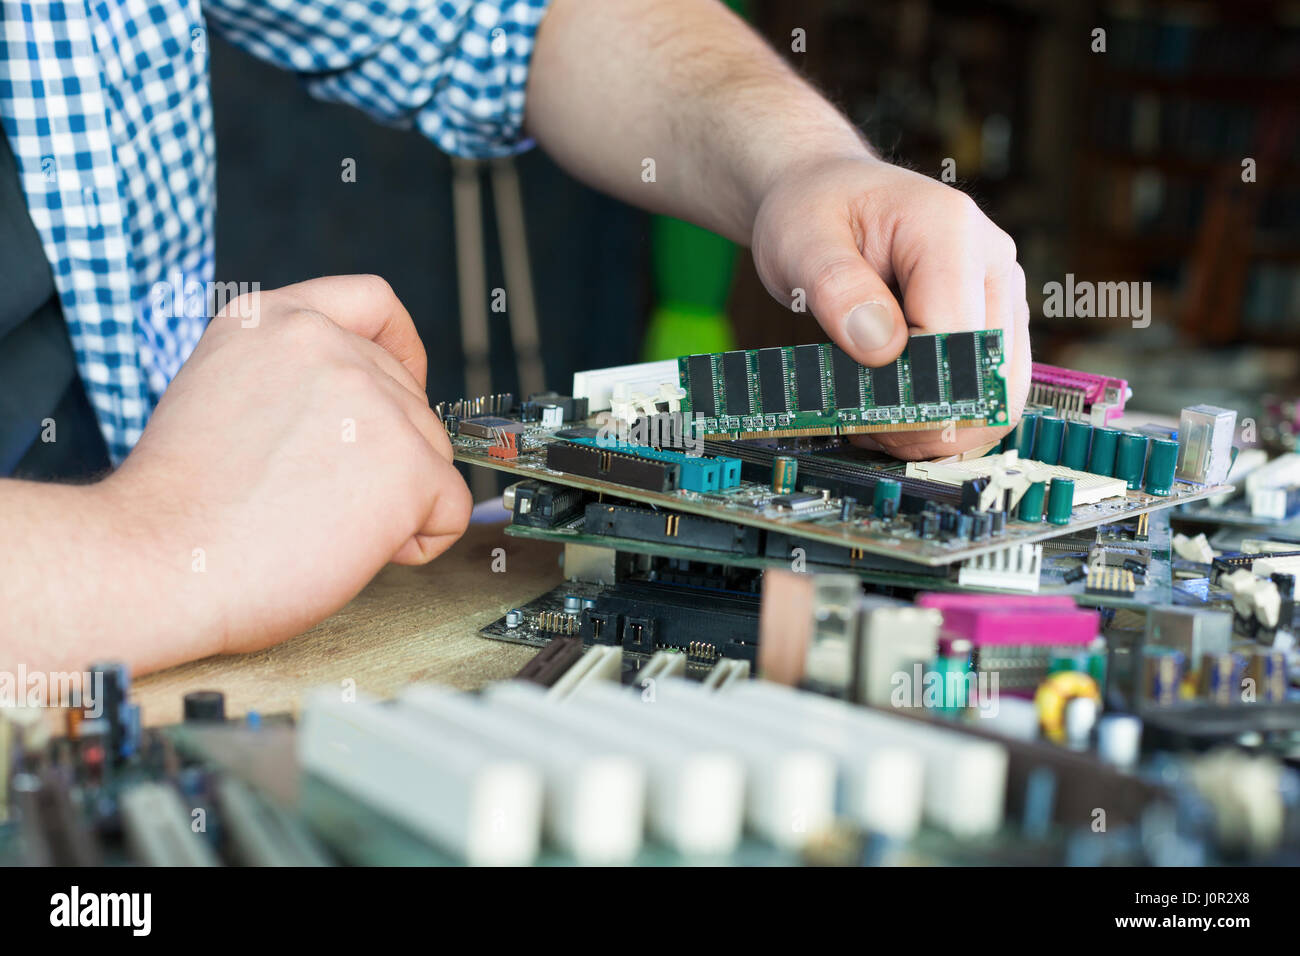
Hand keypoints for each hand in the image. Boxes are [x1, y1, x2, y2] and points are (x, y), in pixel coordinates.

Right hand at [101, 275, 470, 660]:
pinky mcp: (407, 463)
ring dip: (397, 499)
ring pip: (432, 453)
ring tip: (321, 524)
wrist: (160, 562)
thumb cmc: (177, 508)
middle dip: (384, 453)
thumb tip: (346, 412)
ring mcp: (372, 400)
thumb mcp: (220, 392)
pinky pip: (451, 507)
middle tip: (317, 496)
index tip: (404, 381)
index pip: (373, 302)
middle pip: (410, 397)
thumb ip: (289, 380)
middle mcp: (327, 346)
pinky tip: (360, 548)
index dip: (400, 348)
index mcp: (274, 322)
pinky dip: (420, 539)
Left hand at [751, 156, 1030, 459]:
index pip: (955, 336)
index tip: (862, 411)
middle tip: (866, 426)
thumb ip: (838, 290)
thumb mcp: (801, 241)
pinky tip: (895, 414)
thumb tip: (882, 349)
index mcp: (950, 229)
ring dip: (941, 427)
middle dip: (931, 419)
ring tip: (876, 422)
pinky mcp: (994, 320)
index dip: (913, 389)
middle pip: (992, 373)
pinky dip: (946, 417)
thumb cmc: (814, 211)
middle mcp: (992, 259)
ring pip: (1001, 393)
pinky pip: (987, 389)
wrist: (826, 194)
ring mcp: (999, 291)